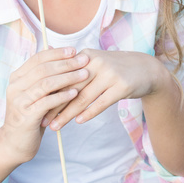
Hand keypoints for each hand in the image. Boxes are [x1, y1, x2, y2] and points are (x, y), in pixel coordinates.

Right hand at [0, 47, 88, 161]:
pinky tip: (75, 93)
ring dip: (67, 77)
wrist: (16, 142)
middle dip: (66, 63)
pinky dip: (62, 96)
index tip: (74, 50)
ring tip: (84, 74)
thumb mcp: (36, 91)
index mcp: (17, 77)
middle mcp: (15, 87)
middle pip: (43, 69)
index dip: (57, 53)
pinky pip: (47, 102)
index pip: (38, 58)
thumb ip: (42, 72)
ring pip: (46, 83)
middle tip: (84, 60)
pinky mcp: (26, 116)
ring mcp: (19, 101)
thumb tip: (53, 47)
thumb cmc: (31, 113)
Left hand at [44, 50, 169, 130]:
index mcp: (86, 56)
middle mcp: (96, 62)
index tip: (36, 106)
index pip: (62, 76)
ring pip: (83, 97)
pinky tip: (79, 122)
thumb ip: (76, 71)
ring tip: (56, 127)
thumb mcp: (96, 64)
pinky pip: (101, 102)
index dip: (48, 92)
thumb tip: (51, 83)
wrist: (147, 69)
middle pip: (70, 88)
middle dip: (54, 106)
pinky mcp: (122, 85)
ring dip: (68, 114)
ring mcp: (110, 74)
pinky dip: (89, 113)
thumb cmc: (117, 69)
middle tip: (42, 121)